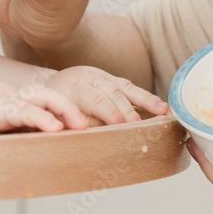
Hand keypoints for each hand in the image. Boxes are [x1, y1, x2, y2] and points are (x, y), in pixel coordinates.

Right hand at [0, 78, 89, 136]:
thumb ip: (8, 140)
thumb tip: (25, 164)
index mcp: (17, 103)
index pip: (49, 104)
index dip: (68, 112)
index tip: (86, 126)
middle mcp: (16, 99)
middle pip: (53, 97)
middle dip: (74, 109)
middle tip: (92, 125)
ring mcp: (8, 101)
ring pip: (45, 99)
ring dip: (66, 111)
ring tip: (81, 125)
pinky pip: (24, 111)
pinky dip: (41, 118)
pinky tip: (55, 128)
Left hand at [45, 66, 168, 125]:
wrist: (50, 86)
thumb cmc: (54, 106)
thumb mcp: (58, 114)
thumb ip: (74, 123)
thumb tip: (89, 136)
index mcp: (75, 87)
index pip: (96, 100)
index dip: (110, 113)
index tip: (120, 125)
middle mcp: (91, 78)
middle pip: (113, 94)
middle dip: (127, 110)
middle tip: (139, 125)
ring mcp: (103, 77)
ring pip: (126, 88)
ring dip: (145, 100)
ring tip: (162, 111)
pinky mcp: (113, 80)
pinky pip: (131, 88)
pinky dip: (146, 98)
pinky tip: (161, 107)